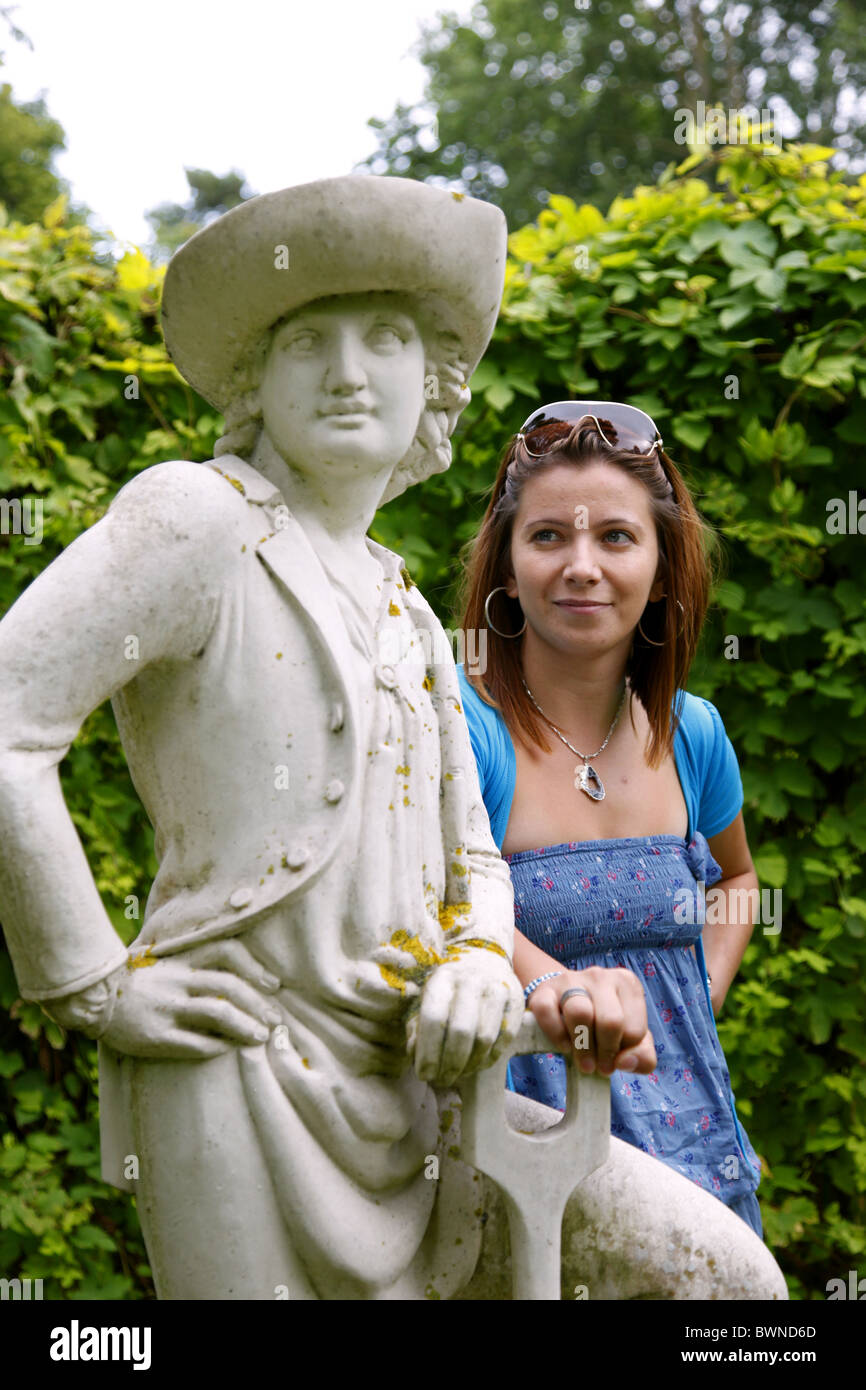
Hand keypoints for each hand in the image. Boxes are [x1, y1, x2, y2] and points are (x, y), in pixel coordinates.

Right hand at [97, 937, 283, 1059]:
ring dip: (245, 1026)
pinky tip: (230, 1050)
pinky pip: (195, 1043)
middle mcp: (176, 980)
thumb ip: (192, 963)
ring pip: (217, 1012)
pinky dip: (218, 1047)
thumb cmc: (133, 981)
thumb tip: (233, 975)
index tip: (273, 983)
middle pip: (228, 986)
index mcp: (180, 959)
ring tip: (261, 1037)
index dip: (254, 966)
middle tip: (275, 1018)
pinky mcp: (155, 1036)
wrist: (89, 1000)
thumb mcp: (162, 961)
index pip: (226, 951)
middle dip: (258, 1003)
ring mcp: (166, 1008)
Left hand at [408, 948, 523, 1088]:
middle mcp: (471, 979)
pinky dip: (491, 1058)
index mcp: (443, 978)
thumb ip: (417, 1026)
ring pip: (485, 1038)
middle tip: (442, 1081)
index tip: (424, 1075)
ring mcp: (497, 987)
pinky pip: (505, 1038)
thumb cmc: (449, 989)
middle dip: (450, 1064)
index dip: (428, 1052)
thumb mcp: (427, 999)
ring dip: (470, 1065)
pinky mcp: (517, 999)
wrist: (484, 958)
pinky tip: (478, 1065)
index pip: (433, 1018)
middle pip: (461, 1031)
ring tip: (459, 1074)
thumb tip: (416, 1056)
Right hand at [528, 966, 656, 1076]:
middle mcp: (601, 976)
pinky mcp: (544, 990)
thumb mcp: (632, 1039)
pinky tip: (564, 1046)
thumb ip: (643, 1057)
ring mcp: (570, 980)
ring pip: (580, 1013)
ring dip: (583, 1048)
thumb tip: (625, 1063)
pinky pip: (546, 1011)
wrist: (566, 1002)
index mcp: (628, 984)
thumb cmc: (604, 1024)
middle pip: (610, 1021)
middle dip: (606, 1053)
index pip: (635, 1030)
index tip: (616, 1058)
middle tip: (601, 1068)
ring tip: (585, 1064)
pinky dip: (556, 1034)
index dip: (625, 1052)